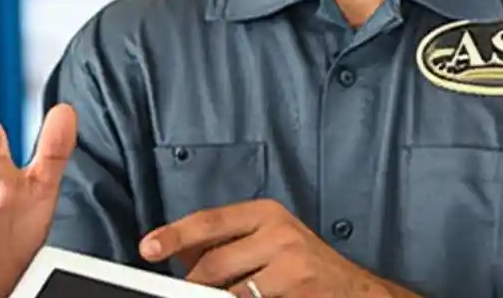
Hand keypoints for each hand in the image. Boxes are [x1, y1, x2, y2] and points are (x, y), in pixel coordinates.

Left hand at [139, 199, 403, 297]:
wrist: (355, 291)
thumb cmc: (304, 265)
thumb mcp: (268, 240)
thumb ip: (224, 243)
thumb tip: (176, 251)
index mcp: (266, 213)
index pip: (208, 221)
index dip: (173, 235)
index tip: (147, 248)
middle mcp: (279, 233)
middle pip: (212, 265)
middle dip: (194, 286)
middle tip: (188, 292)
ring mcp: (292, 266)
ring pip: (228, 293)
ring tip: (229, 294)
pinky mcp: (299, 292)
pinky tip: (254, 297)